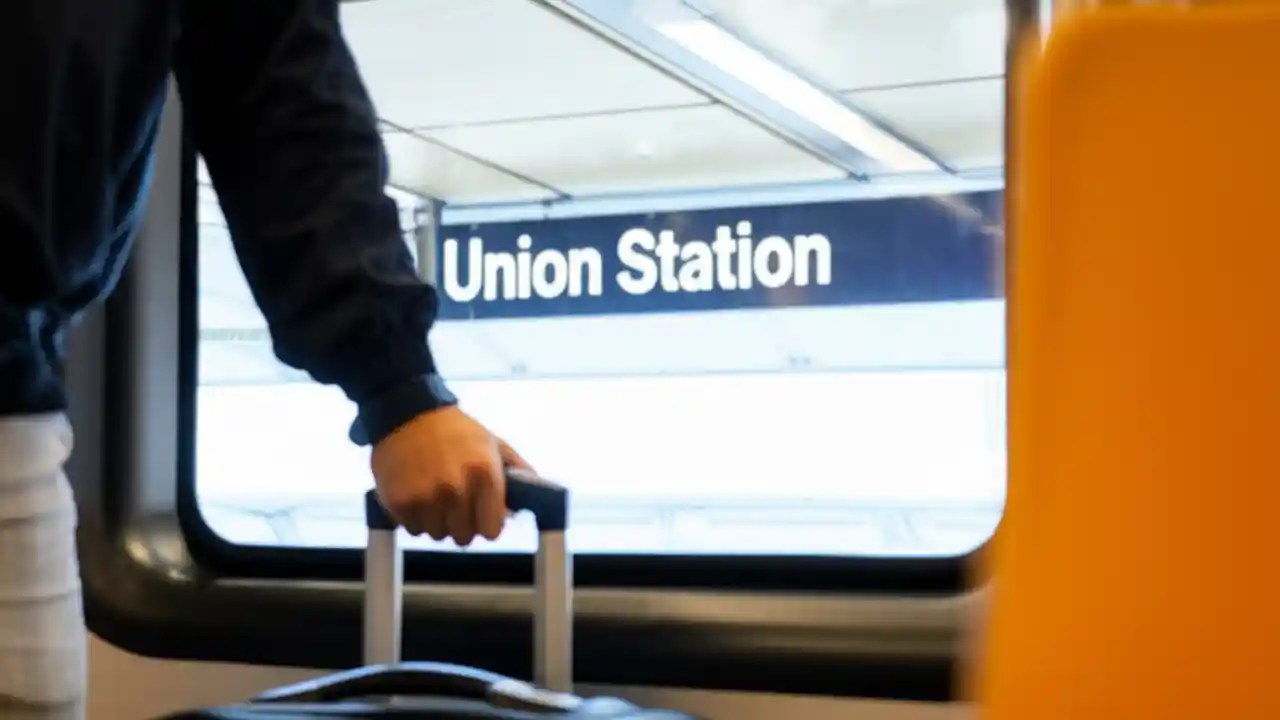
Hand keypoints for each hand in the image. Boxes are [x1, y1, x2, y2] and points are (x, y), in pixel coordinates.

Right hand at [370, 405, 530, 545]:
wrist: (407, 412)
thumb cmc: (454, 429)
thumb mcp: (493, 443)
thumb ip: (517, 471)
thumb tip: (528, 503)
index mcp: (484, 475)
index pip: (492, 531)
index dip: (487, 523)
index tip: (481, 515)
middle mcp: (455, 489)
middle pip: (464, 537)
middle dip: (462, 524)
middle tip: (456, 503)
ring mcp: (425, 498)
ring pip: (437, 535)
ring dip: (437, 522)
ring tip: (435, 496)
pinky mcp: (399, 502)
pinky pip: (412, 529)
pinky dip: (415, 518)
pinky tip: (417, 495)